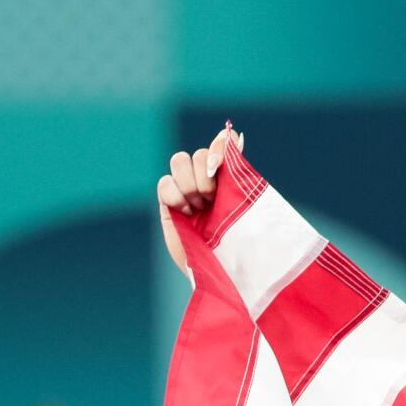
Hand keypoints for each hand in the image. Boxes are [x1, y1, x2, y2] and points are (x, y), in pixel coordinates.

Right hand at [156, 127, 240, 277]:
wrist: (219, 271)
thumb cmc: (237, 241)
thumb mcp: (242, 203)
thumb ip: (236, 168)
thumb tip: (236, 134)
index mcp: (228, 176)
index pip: (221, 143)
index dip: (219, 147)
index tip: (220, 165)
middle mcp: (207, 180)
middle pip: (198, 153)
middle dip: (205, 174)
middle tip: (211, 199)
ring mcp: (186, 190)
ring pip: (179, 160)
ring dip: (189, 183)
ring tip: (198, 207)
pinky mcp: (168, 203)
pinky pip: (164, 183)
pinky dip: (174, 196)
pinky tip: (185, 214)